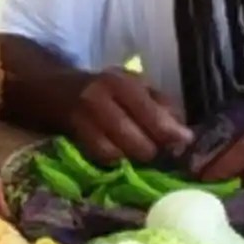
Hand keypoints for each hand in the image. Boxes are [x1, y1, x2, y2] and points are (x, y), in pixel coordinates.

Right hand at [65, 67, 194, 164]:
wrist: (58, 90)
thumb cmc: (108, 89)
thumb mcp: (137, 85)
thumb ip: (162, 105)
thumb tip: (183, 133)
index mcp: (121, 83)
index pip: (150, 113)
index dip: (169, 133)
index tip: (184, 142)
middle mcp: (99, 99)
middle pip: (135, 139)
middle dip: (152, 150)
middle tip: (161, 152)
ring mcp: (83, 120)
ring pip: (118, 153)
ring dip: (134, 158)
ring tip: (142, 154)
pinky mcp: (74, 139)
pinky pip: (102, 158)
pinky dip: (116, 161)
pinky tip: (122, 155)